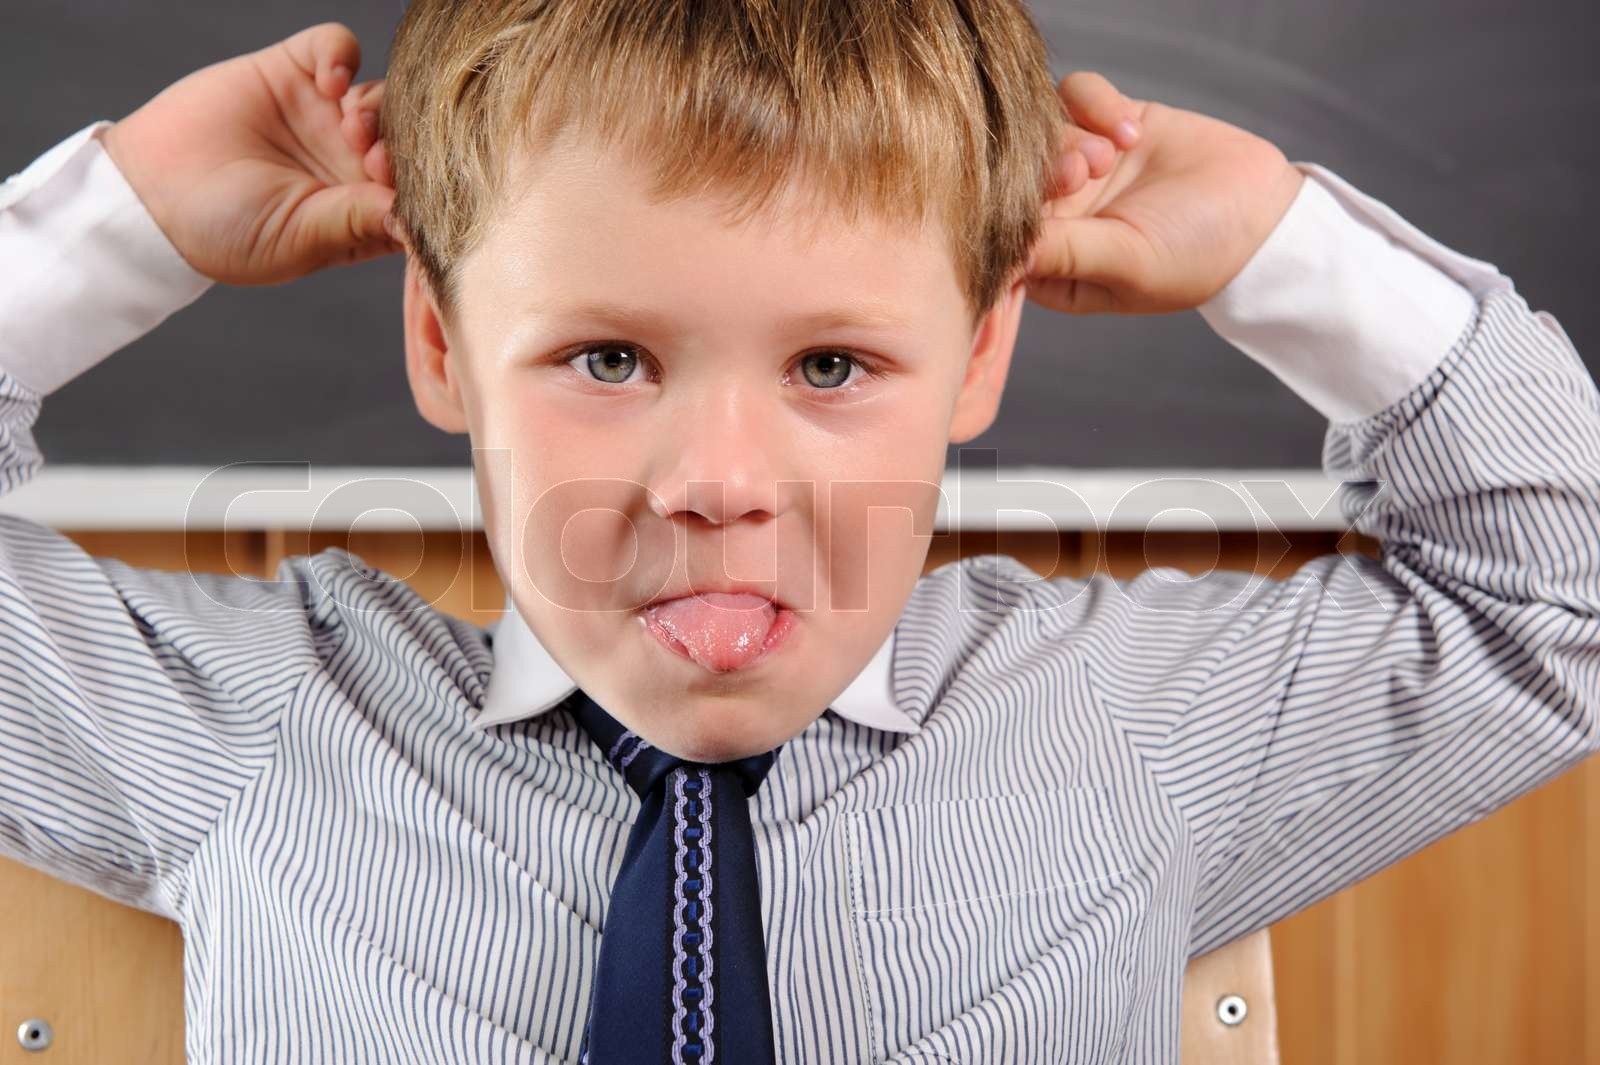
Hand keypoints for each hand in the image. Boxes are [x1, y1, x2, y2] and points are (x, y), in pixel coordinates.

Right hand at [99, 22, 397, 285]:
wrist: (150, 195)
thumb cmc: (225, 232)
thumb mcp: (299, 238)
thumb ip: (356, 220)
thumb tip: (414, 216)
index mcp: (362, 210)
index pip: (420, 192)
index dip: (424, 189)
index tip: (400, 195)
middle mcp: (352, 161)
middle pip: (412, 140)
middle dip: (407, 147)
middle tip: (375, 161)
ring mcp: (325, 115)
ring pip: (384, 94)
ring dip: (380, 108)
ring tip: (350, 128)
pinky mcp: (293, 72)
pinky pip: (337, 46)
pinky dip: (343, 55)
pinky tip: (330, 82)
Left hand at [1023, 71, 1305, 314]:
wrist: (1262, 212)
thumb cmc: (1197, 256)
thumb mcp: (1128, 263)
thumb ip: (1065, 253)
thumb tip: (1000, 256)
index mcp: (1052, 265)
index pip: (999, 235)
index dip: (1005, 212)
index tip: (1038, 205)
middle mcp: (1058, 215)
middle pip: (1011, 175)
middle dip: (1041, 168)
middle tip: (1082, 173)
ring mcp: (1080, 166)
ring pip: (1038, 129)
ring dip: (1068, 135)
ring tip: (1112, 154)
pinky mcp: (1107, 122)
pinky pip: (1075, 95)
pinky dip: (1097, 104)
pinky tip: (1132, 131)